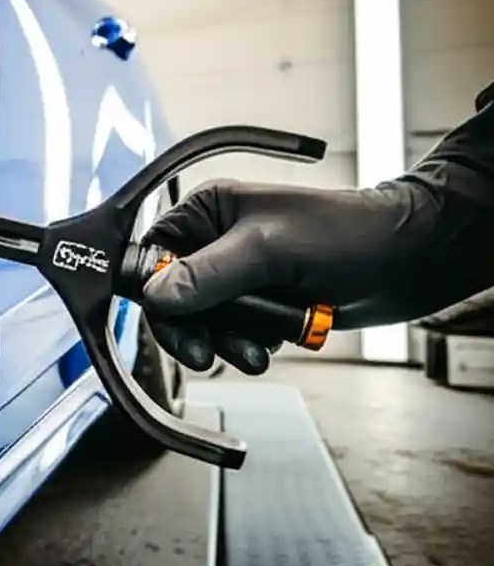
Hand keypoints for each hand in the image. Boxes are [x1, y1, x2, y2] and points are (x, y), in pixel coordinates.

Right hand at [139, 178, 456, 374]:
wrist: (410, 260)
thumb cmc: (348, 234)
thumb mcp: (269, 252)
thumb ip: (207, 275)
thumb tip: (155, 296)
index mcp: (207, 212)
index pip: (154, 254)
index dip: (155, 290)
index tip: (170, 319)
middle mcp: (216, 242)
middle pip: (173, 297)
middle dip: (192, 328)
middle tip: (205, 353)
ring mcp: (240, 274)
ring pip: (204, 322)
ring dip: (225, 342)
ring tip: (253, 352)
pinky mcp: (262, 303)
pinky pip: (233, 334)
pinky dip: (247, 345)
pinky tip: (270, 345)